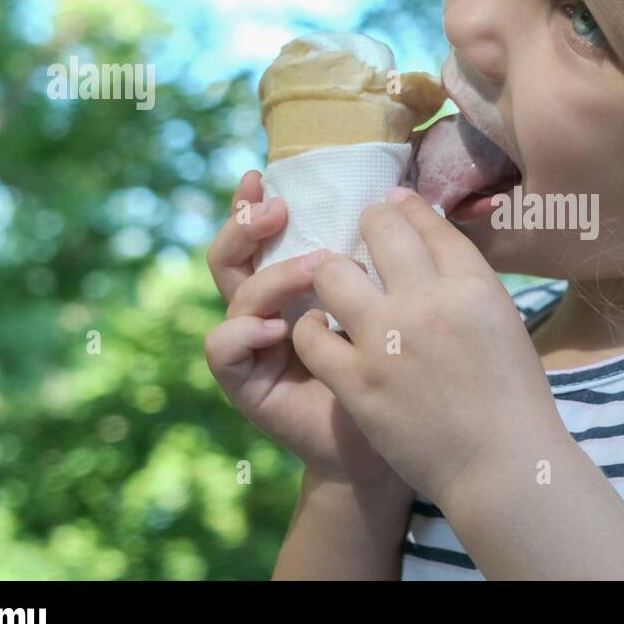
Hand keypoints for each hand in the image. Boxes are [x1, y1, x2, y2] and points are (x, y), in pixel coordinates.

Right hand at [204, 170, 405, 490]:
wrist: (388, 449)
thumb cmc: (400, 374)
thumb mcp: (396, 306)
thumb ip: (385, 260)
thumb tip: (402, 196)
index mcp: (299, 285)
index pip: (268, 235)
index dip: (259, 203)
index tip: (271, 175)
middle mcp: (268, 308)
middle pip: (234, 252)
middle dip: (247, 223)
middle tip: (276, 207)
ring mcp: (253, 344)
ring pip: (234, 291)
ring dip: (271, 274)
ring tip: (314, 270)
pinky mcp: (246, 383)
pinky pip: (222, 347)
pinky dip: (243, 330)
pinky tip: (277, 327)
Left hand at [291, 188, 564, 507]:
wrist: (501, 464)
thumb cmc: (511, 394)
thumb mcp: (503, 319)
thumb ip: (467, 279)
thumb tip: (430, 235)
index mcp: (474, 285)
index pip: (427, 220)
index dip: (404, 207)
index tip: (392, 207)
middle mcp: (429, 303)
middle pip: (380, 229)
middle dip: (367, 224)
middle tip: (362, 235)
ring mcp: (388, 342)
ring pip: (332, 274)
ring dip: (331, 274)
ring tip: (336, 286)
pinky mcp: (357, 383)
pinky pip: (310, 336)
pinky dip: (310, 330)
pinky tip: (320, 333)